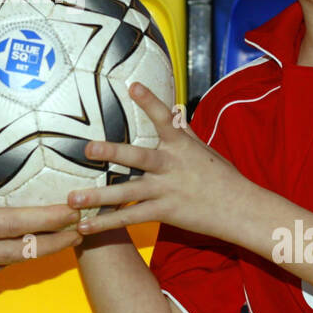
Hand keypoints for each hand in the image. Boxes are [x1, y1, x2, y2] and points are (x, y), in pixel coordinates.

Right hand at [0, 100, 81, 304]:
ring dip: (35, 253)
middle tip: (86, 229)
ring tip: (58, 242)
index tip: (76, 210)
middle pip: (24, 251)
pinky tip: (9, 254)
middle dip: (58, 241)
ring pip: (8, 265)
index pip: (17, 225)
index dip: (50, 218)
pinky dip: (6, 261)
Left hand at [68, 82, 247, 239]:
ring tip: (72, 198)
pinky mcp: (163, 213)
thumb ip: (183, 132)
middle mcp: (171, 166)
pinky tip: (84, 227)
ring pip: (127, 193)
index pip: (165, 118)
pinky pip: (129, 219)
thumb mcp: (204, 149)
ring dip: (98, 197)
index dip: (150, 101)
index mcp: (181, 145)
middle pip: (138, 157)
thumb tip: (173, 111)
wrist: (240, 209)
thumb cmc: (222, 176)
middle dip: (112, 153)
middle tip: (88, 148)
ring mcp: (166, 191)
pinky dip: (106, 224)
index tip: (133, 85)